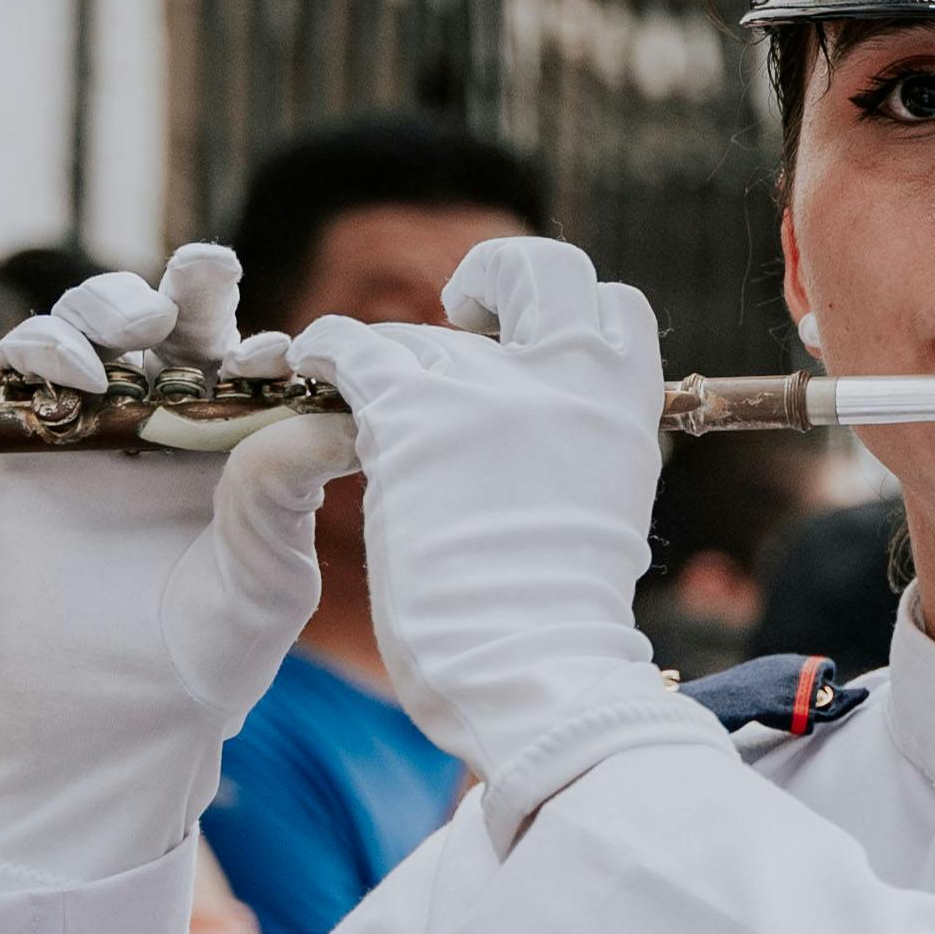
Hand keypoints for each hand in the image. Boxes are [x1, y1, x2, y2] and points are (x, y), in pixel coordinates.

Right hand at [0, 251, 354, 885]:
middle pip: (179, 326)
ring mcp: (91, 437)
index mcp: (238, 452)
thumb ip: (288, 491)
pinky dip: (43, 348)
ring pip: (97, 330)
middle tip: (210, 270)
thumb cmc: (203, 663)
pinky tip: (77, 368)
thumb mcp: (268, 578)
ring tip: (142, 321)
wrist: (102, 725)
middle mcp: (167, 432)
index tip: (283, 358)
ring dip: (115, 303)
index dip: (269, 349)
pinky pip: (21, 373)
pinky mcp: (21, 454)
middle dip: (195, 284)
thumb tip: (339, 413)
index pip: (254, 369)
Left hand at [291, 241, 705, 829]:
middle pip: (542, 268)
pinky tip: (309, 363)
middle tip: (459, 317)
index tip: (524, 341)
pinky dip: (326, 347)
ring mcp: (489, 389)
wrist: (536, 665)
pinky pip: (355, 346)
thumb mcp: (609, 511)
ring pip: (426, 331)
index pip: (612, 307)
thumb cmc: (566, 624)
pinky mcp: (410, 416)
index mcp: (625, 405)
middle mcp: (567, 376)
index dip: (565, 311)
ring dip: (391, 355)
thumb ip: (583, 451)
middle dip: (496, 278)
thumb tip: (562, 441)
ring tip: (357, 385)